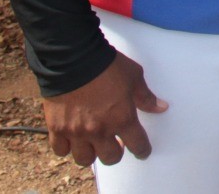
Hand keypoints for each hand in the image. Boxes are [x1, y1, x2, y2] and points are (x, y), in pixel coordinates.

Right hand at [43, 52, 165, 166]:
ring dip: (92, 154)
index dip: (142, 150)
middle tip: (116, 145)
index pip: (137, 144)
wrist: (74, 58)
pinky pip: (61, 149)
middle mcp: (100, 130)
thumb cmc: (106, 65)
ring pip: (85, 159)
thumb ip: (145, 96)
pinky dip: (67, 147)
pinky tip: (72, 139)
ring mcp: (77, 131)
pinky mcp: (57, 128)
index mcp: (122, 118)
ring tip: (94, 144)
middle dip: (116, 153)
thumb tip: (160, 107)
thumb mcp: (134, 77)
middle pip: (110, 157)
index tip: (143, 151)